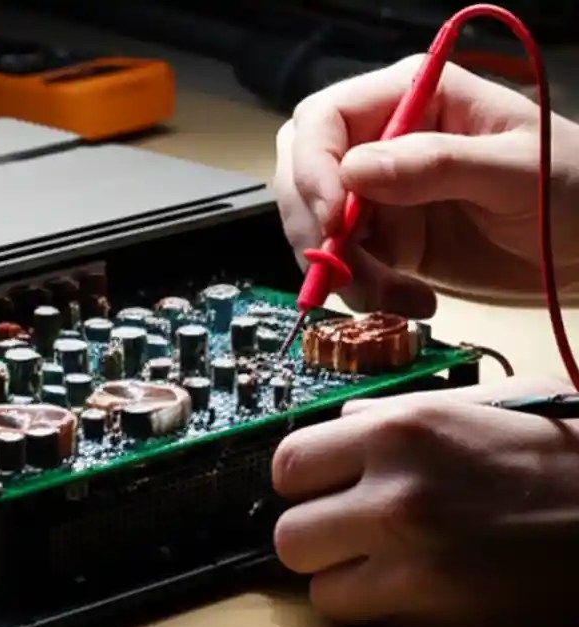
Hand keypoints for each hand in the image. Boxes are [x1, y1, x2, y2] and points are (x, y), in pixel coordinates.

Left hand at [272, 376, 578, 626]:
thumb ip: (404, 412)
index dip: (304, 482)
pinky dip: (369, 607)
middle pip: (289, 529)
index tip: (322, 490)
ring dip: (337, 576)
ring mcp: (410, 549)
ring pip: (313, 580)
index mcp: (402, 428)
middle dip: (314, 534)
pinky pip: (355, 613)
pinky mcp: (435, 601)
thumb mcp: (488, 404)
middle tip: (346, 534)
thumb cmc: (572, 452)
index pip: (290, 462)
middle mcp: (394, 487)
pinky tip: (405, 590)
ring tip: (377, 566)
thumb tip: (343, 422)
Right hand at [273, 55, 578, 313]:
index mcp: (413, 97)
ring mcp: (380, 193)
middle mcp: (384, 140)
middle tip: (339, 267)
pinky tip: (412, 300)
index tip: (332, 219)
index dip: (314, 166)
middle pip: (303, 172)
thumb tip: (355, 172)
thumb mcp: (517, 170)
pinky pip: (344, 265)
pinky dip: (363, 290)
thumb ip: (439, 164)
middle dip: (312, 225)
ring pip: (316, 227)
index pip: (326, 119)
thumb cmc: (575, 189)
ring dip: (341, 269)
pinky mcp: (386, 241)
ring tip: (394, 296)